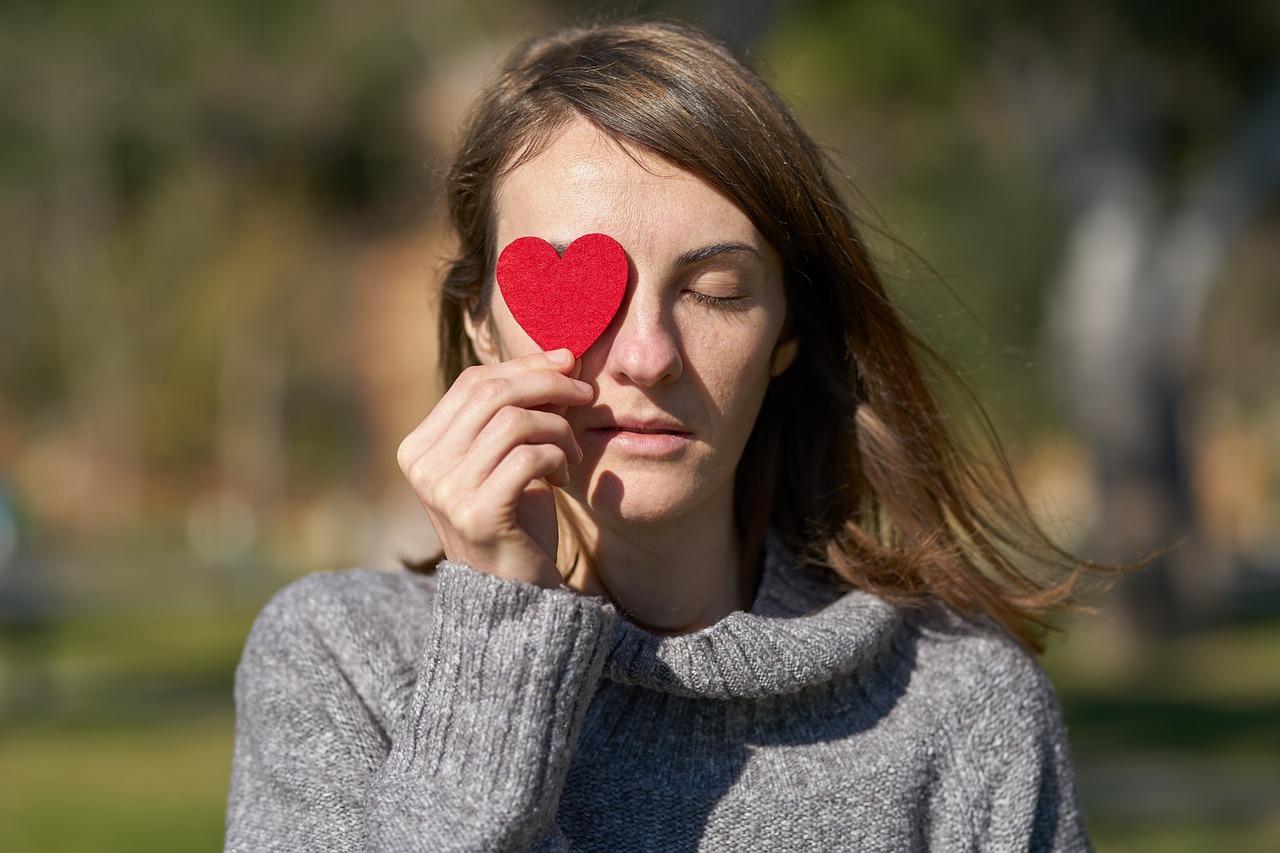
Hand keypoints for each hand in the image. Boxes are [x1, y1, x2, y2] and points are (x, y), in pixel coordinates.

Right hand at [396, 348, 592, 588]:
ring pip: (514, 421)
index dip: (526, 365)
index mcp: (420, 447)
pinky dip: (557, 457)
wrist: (515, 594)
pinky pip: (528, 457)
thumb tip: (562, 355)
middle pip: (492, 393)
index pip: (473, 382)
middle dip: (549, 383)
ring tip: (571, 451)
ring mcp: (446, 491)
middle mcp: (423, 467)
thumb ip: (516, 411)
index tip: (568, 363)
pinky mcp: (478, 513)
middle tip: (585, 395)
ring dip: (558, 428)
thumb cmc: (516, 518)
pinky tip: (563, 477)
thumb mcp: (506, 457)